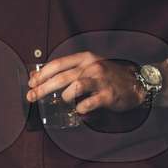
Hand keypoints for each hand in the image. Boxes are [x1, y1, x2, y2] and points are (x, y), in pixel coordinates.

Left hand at [27, 53, 144, 115]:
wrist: (136, 83)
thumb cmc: (108, 76)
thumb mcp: (88, 66)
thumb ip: (66, 70)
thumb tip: (38, 75)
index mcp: (85, 58)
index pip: (57, 64)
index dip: (41, 74)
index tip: (31, 83)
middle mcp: (92, 67)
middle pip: (61, 77)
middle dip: (43, 88)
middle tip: (32, 96)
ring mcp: (100, 80)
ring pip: (74, 87)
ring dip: (65, 97)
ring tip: (65, 101)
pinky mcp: (108, 94)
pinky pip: (88, 103)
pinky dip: (80, 108)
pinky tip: (79, 109)